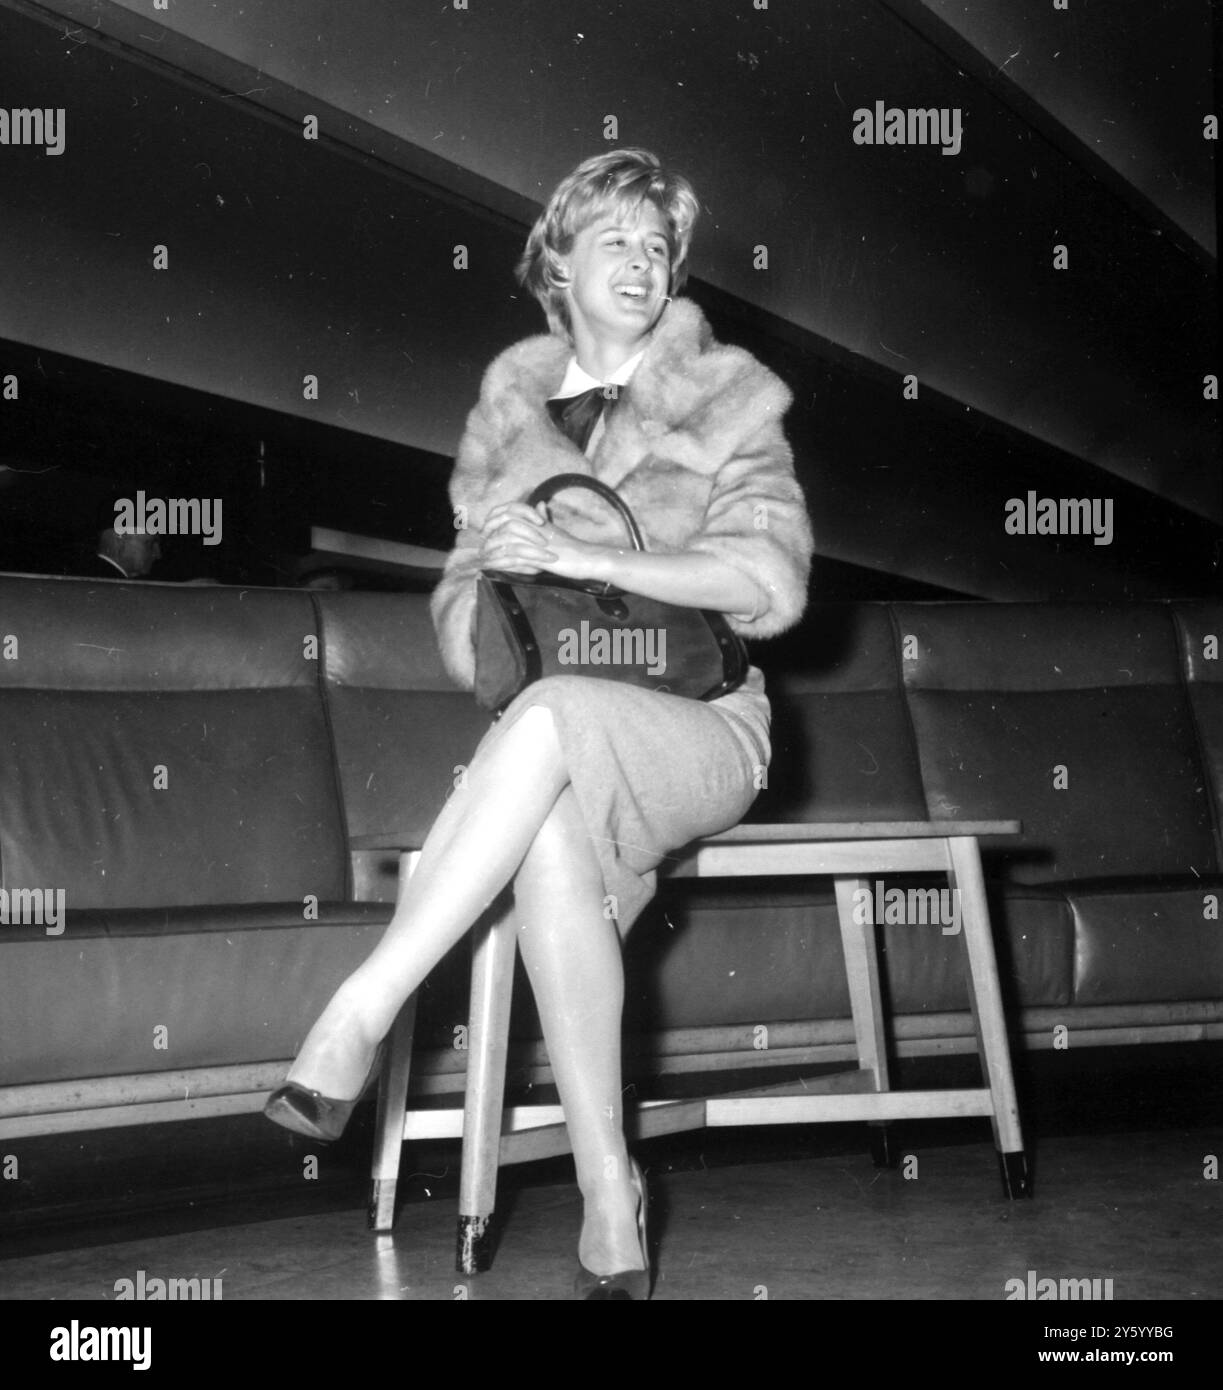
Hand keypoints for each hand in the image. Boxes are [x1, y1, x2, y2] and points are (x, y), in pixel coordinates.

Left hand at [479, 502, 601, 580]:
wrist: (587, 557)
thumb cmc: (572, 546)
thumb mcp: (555, 529)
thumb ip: (544, 517)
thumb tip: (540, 505)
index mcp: (535, 519)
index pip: (507, 512)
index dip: (493, 522)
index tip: (486, 534)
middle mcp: (533, 526)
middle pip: (502, 526)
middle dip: (489, 539)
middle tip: (482, 551)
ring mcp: (535, 541)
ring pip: (505, 543)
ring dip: (492, 553)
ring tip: (483, 562)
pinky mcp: (537, 556)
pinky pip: (513, 559)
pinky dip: (500, 564)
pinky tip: (492, 568)